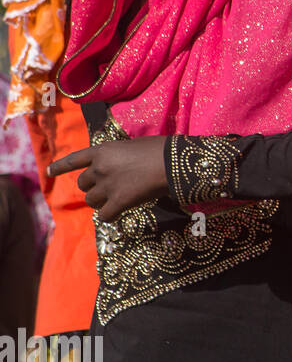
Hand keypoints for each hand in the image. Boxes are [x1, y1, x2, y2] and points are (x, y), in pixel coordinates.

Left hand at [49, 136, 168, 220]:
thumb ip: (118, 156)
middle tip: (107, 189)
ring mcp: (108, 185)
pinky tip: (118, 213)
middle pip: (83, 184)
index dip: (59, 167)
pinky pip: (105, 215)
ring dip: (101, 202)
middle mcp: (100, 168)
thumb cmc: (160, 150)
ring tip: (115, 200)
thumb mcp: (132, 146)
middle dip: (92, 187)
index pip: (73, 159)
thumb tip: (118, 169)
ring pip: (92, 200)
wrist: (173, 163)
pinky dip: (110, 216)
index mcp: (102, 151)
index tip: (48, 172)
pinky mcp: (119, 202)